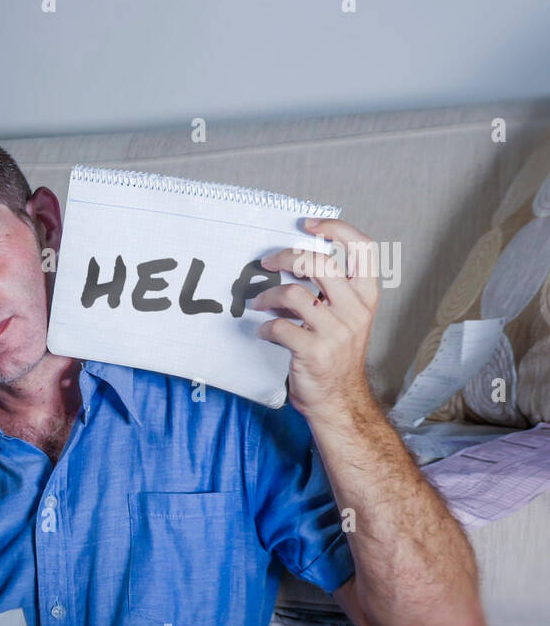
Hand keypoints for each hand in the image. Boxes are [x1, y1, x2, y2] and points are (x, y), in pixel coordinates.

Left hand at [254, 218, 379, 421]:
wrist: (338, 399)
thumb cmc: (336, 354)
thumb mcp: (344, 316)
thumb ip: (328, 289)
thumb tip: (291, 260)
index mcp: (366, 296)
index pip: (363, 248)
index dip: (337, 228)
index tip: (309, 225)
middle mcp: (355, 310)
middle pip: (319, 263)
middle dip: (286, 256)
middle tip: (267, 262)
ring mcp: (336, 331)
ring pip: (293, 292)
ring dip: (268, 294)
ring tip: (259, 302)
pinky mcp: (314, 352)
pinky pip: (280, 326)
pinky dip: (266, 327)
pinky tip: (265, 332)